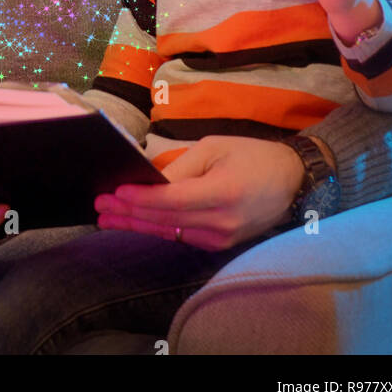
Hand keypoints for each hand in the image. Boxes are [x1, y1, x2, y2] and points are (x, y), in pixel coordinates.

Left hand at [93, 135, 309, 249]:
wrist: (292, 180)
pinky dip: (157, 228)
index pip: (172, 202)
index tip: (114, 192)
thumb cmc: (251, 156)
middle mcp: (222, 223)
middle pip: (166, 221)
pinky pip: (182, 236)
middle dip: (129, 213)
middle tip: (99, 205)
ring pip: (170, 233)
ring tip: (107, 217)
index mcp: (222, 193)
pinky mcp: (220, 244)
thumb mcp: (214, 147)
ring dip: (137, 224)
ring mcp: (222, 238)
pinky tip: (135, 222)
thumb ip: (180, 167)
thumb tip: (148, 180)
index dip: (141, 199)